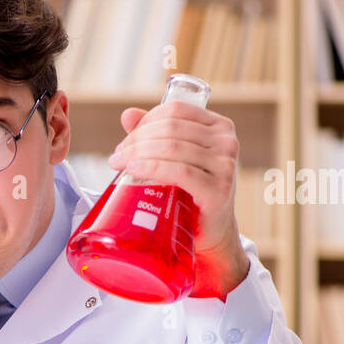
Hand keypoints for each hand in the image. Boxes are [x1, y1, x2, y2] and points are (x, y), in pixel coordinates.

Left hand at [106, 102, 248, 299]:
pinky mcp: (218, 189)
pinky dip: (153, 168)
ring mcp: (225, 165)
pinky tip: (134, 171)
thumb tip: (127, 114)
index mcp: (219, 126)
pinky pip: (180, 171)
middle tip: (117, 158)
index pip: (174, 111)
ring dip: (138, 154)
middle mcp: (226, 142)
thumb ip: (155, 134)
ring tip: (119, 165)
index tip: (125, 142)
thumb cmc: (191, 193)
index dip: (145, 122)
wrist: (210, 232)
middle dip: (137, 140)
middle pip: (170, 128)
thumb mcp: (176, 159)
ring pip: (172, 147)